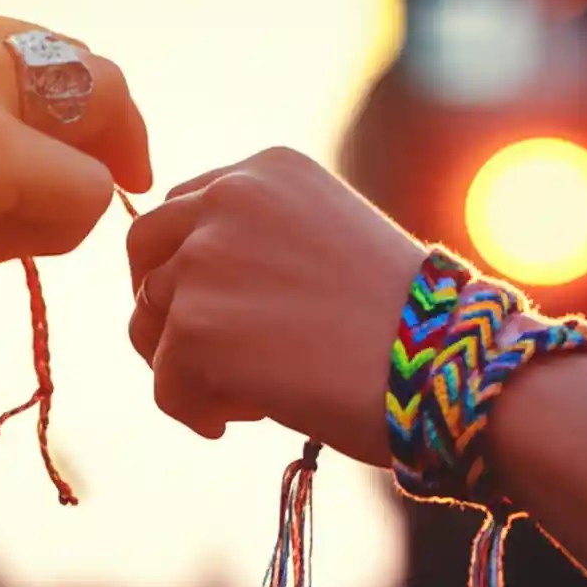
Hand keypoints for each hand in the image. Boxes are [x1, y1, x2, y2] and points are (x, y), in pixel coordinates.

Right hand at [0, 0, 150, 295]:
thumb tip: (19, 159)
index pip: (40, 48)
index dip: (72, 109)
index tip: (71, 156)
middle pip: (91, 71)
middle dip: (112, 136)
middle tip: (103, 192)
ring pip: (101, 122)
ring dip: (65, 195)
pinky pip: (85, 191)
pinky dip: (59, 232)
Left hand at [125, 147, 425, 466]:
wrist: (443, 366)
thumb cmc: (404, 322)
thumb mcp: (327, 242)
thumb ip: (257, 243)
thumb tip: (184, 287)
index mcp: (265, 169)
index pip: (181, 209)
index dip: (186, 267)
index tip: (217, 311)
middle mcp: (227, 197)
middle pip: (144, 253)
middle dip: (162, 309)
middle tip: (199, 359)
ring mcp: (204, 260)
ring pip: (148, 323)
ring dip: (187, 367)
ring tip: (249, 396)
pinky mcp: (193, 328)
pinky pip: (164, 384)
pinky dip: (196, 411)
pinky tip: (250, 417)